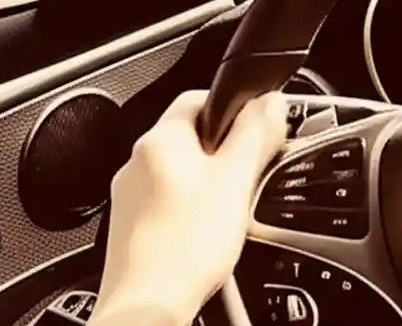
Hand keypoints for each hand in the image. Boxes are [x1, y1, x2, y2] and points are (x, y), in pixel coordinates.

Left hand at [92, 90, 287, 324]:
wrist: (147, 307)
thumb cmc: (184, 248)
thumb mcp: (236, 181)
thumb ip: (255, 134)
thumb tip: (270, 101)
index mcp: (160, 140)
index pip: (201, 98)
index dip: (236, 109)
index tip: (259, 130)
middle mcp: (137, 163)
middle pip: (194, 138)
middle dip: (227, 152)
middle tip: (250, 177)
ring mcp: (131, 196)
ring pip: (183, 172)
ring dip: (210, 183)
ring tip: (230, 211)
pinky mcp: (133, 226)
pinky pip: (171, 202)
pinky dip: (193, 211)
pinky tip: (207, 233)